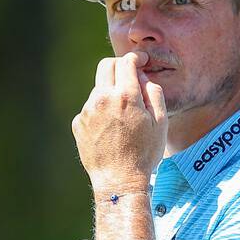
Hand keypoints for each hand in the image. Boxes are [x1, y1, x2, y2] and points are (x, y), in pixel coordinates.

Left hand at [71, 51, 167, 193]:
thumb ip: (154, 93)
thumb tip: (142, 77)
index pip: (126, 62)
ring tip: (122, 116)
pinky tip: (110, 130)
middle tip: (128, 78)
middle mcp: (103, 99)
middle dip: (118, 67)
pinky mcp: (78, 123)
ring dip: (110, 93)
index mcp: (126, 96)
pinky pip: (90, 108)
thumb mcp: (161, 123)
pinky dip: (100, 112)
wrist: (119, 180)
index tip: (139, 62)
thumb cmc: (144, 154)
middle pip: (106, 66)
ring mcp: (88, 111)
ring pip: (98, 89)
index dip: (135, 59)